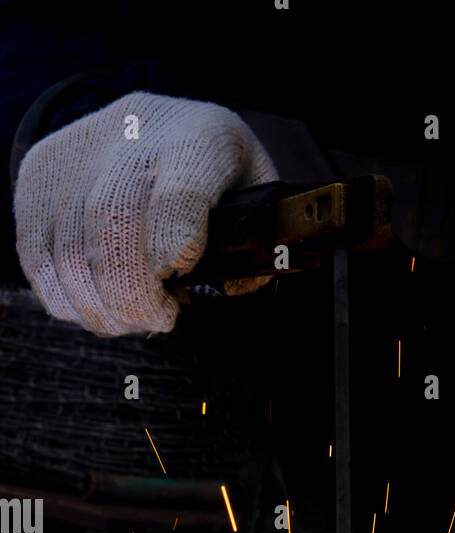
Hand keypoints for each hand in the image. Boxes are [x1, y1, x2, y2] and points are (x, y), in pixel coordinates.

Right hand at [14, 91, 277, 335]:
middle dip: (131, 292)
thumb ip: (248, 249)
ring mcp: (78, 150)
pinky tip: (94, 305)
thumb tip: (218, 289)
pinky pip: (37, 252)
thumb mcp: (253, 206)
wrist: (164, 127)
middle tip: (155, 319)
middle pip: (112, 220)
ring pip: (70, 246)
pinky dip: (62, 295)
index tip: (176, 278)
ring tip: (127, 318)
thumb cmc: (218, 179)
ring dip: (99, 304)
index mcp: (201, 140)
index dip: (173, 240)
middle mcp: (132, 133)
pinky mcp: (41, 172)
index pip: (180, 189)